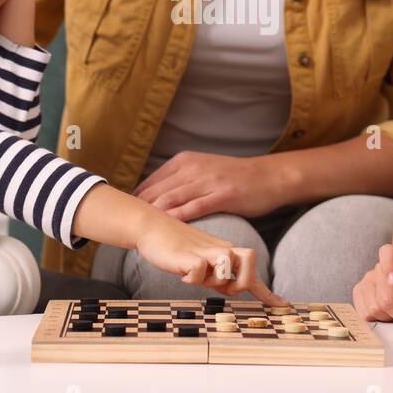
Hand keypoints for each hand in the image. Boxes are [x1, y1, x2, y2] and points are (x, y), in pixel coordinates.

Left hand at [134, 152, 289, 221]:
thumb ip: (179, 181)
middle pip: (157, 191)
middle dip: (139, 210)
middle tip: (124, 229)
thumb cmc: (234, 178)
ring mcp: (208, 180)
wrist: (269, 176)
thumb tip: (155, 197)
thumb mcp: (202, 170)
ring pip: (172, 198)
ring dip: (154, 215)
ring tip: (138, 232)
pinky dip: (178, 217)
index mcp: (185, 161)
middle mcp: (193, 168)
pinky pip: (195, 207)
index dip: (135, 201)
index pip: (151, 182)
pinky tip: (167, 228)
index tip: (124, 217)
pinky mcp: (223, 195)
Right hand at [135, 217, 287, 306]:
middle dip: (242, 282)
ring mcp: (205, 251)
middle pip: (250, 262)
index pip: (252, 268)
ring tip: (195, 275)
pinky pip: (199, 271)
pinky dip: (192, 278)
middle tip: (223, 288)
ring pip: (227, 268)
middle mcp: (221, 249)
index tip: (283, 306)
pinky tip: (181, 271)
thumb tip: (233, 288)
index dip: (267, 292)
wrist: (152, 228)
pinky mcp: (187, 256)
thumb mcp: (204, 262)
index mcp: (227, 251)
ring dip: (213, 280)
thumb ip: (219, 275)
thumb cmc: (178, 248)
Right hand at [352, 244, 392, 324]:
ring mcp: (365, 281)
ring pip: (375, 309)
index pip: (389, 255)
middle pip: (386, 298)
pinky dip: (379, 320)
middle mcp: (378, 267)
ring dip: (391, 317)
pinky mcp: (357, 296)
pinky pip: (366, 315)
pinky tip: (388, 313)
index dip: (390, 266)